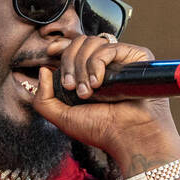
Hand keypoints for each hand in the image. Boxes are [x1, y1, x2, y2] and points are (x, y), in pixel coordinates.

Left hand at [31, 35, 178, 156]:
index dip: (61, 46)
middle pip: (79, 43)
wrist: (128, 136)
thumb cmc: (100, 130)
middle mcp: (106, 64)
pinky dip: (97, 63)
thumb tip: (43, 70)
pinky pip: (108, 48)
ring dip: (82, 67)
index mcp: (89, 74)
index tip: (50, 52)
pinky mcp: (135, 56)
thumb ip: (43, 99)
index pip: (75, 48)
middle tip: (72, 87)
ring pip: (92, 43)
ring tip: (88, 91)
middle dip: (69, 64)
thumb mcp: (62, 118)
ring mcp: (121, 59)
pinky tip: (98, 83)